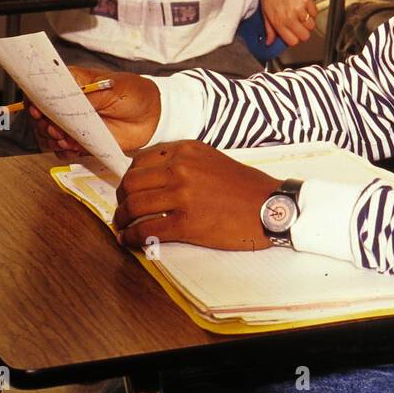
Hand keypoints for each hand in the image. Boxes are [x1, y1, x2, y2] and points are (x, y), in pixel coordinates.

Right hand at [29, 65, 161, 154]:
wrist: (153, 116)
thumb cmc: (135, 94)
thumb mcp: (115, 89)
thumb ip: (90, 98)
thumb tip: (69, 104)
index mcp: (73, 84)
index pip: (43, 88)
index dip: (35, 99)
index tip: (37, 109)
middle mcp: (69, 104)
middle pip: (41, 114)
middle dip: (44, 123)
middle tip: (57, 128)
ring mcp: (73, 123)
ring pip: (48, 133)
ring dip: (52, 138)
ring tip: (67, 139)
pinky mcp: (81, 140)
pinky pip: (62, 149)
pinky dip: (63, 150)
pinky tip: (73, 147)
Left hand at [112, 140, 280, 249]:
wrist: (272, 207)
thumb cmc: (246, 187)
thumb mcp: (212, 160)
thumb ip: (184, 163)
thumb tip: (154, 179)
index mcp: (187, 150)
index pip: (140, 160)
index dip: (129, 178)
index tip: (130, 191)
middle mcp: (181, 168)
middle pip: (131, 183)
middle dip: (121, 200)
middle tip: (123, 211)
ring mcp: (183, 195)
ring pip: (133, 206)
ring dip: (122, 220)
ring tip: (124, 228)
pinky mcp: (187, 223)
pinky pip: (146, 230)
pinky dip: (132, 238)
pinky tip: (131, 242)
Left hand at [257, 0, 316, 46]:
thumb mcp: (265, 11)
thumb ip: (269, 29)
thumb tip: (269, 41)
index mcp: (278, 21)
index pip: (292, 41)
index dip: (294, 38)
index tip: (293, 33)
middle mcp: (289, 16)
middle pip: (305, 36)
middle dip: (303, 32)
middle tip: (299, 25)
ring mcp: (299, 8)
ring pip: (311, 25)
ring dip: (308, 22)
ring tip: (301, 14)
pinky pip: (314, 12)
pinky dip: (311, 11)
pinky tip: (304, 6)